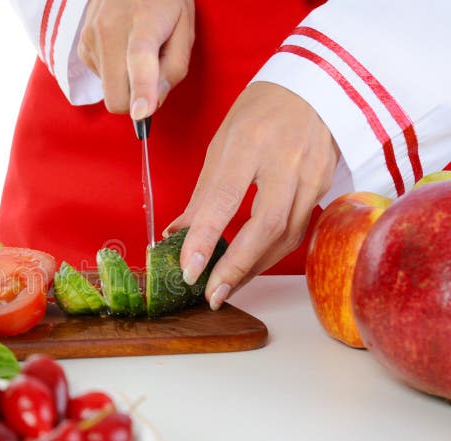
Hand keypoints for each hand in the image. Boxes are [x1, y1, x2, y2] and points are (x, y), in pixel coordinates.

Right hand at [77, 0, 194, 118]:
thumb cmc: (164, 3)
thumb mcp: (185, 29)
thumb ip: (174, 69)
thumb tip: (152, 104)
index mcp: (144, 21)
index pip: (140, 58)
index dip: (141, 89)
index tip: (141, 113)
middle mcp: (111, 29)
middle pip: (117, 94)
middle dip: (135, 102)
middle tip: (153, 80)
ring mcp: (91, 38)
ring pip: (109, 91)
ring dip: (126, 83)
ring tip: (137, 53)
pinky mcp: (82, 46)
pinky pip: (101, 79)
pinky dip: (115, 73)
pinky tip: (122, 49)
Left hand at [164, 82, 339, 309]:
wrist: (319, 86)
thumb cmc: (261, 111)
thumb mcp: (222, 143)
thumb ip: (203, 193)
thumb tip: (177, 234)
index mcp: (250, 143)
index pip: (224, 198)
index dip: (205, 237)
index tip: (188, 269)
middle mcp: (285, 161)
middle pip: (265, 226)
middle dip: (235, 267)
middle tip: (210, 295)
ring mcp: (310, 176)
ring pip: (285, 236)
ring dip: (252, 268)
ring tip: (224, 288)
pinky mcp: (323, 188)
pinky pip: (296, 231)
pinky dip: (270, 254)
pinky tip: (250, 267)